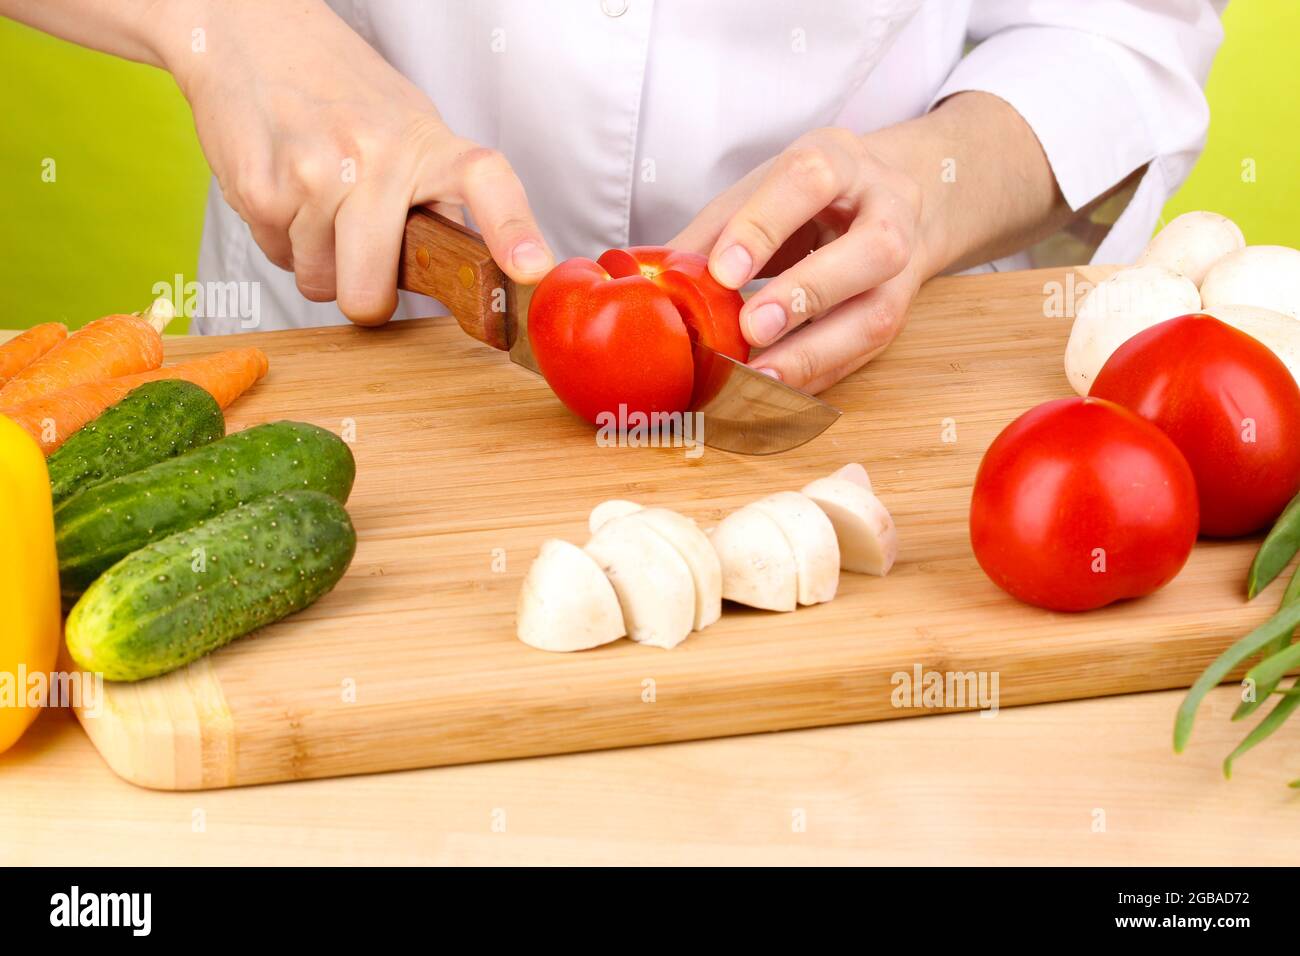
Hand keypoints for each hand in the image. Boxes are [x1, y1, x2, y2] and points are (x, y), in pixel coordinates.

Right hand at [154, 0, 552, 323]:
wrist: (252, 33)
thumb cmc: (340, 90)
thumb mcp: (408, 127)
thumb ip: (437, 196)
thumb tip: (466, 270)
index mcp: (426, 143)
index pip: (485, 181)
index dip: (513, 229)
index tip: (531, 268)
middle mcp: (374, 156)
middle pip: (370, 292)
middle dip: (366, 292)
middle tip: (363, 253)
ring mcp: (314, 173)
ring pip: (321, 283)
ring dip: (319, 260)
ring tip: (318, 201)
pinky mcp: (261, 189)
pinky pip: (280, 259)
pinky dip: (283, 239)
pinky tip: (287, 191)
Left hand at [671, 127, 927, 392]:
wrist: (889, 199)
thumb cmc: (810, 196)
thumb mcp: (762, 192)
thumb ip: (713, 234)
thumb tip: (654, 288)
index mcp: (844, 160)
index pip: (811, 179)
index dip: (766, 226)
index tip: (724, 271)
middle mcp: (890, 207)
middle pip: (874, 248)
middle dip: (810, 293)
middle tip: (752, 329)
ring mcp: (906, 265)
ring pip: (878, 313)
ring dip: (814, 354)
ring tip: (759, 380)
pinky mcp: (900, 312)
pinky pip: (864, 354)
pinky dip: (815, 376)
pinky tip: (775, 391)